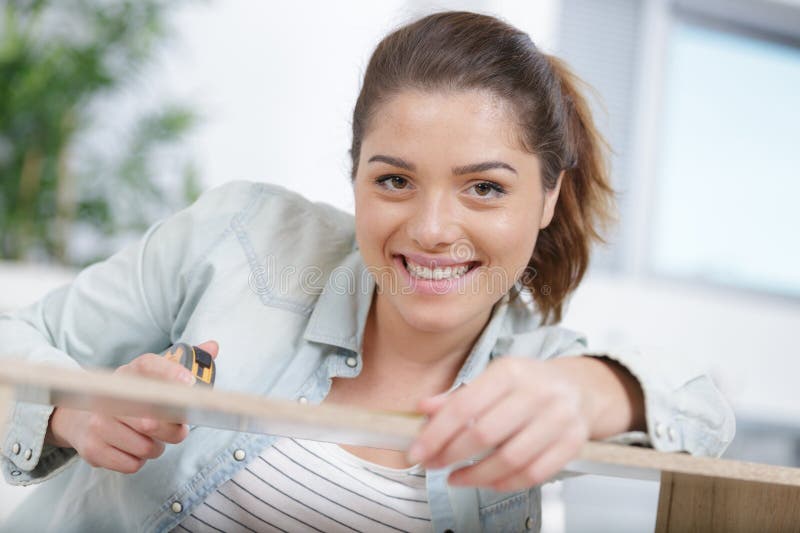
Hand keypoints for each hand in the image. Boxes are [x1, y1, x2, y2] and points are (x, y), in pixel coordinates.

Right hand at [46, 340, 218, 473]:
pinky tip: (132, 447)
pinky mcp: (92, 448)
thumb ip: (184, 362)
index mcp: (131, 371)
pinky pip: (132, 464)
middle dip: (175, 430)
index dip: (171, 374)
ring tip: (150, 437)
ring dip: (157, 447)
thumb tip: (213, 346)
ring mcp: (98, 422)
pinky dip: (139, 460)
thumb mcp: (153, 375)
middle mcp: (110, 395)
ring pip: (146, 446)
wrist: (80, 415)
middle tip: (179, 429)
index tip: (189, 384)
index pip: (150, 365)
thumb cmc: (130, 397)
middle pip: (154, 420)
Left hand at [408, 357, 602, 491]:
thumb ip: (458, 397)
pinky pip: (534, 474)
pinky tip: (487, 482)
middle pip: (485, 433)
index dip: (437, 432)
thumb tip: (425, 408)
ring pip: (509, 459)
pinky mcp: (572, 444)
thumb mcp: (492, 379)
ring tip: (455, 477)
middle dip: (451, 454)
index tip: (418, 450)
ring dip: (475, 476)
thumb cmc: (529, 384)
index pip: (465, 405)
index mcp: (511, 372)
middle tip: (432, 463)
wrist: (579, 388)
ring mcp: (558, 419)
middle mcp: (537, 393)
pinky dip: (505, 483)